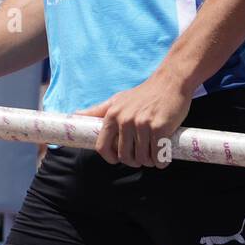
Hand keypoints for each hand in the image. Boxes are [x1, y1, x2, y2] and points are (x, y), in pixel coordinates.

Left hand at [75, 75, 191, 167]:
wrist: (170, 81)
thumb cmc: (143, 93)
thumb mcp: (117, 100)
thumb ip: (97, 110)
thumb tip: (74, 115)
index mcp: (112, 115)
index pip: (102, 147)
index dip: (110, 158)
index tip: (119, 159)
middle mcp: (125, 120)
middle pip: (125, 156)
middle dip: (134, 161)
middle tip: (142, 157)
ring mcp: (142, 125)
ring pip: (142, 158)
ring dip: (149, 162)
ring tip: (154, 154)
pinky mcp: (159, 128)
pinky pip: (158, 156)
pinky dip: (161, 162)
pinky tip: (163, 157)